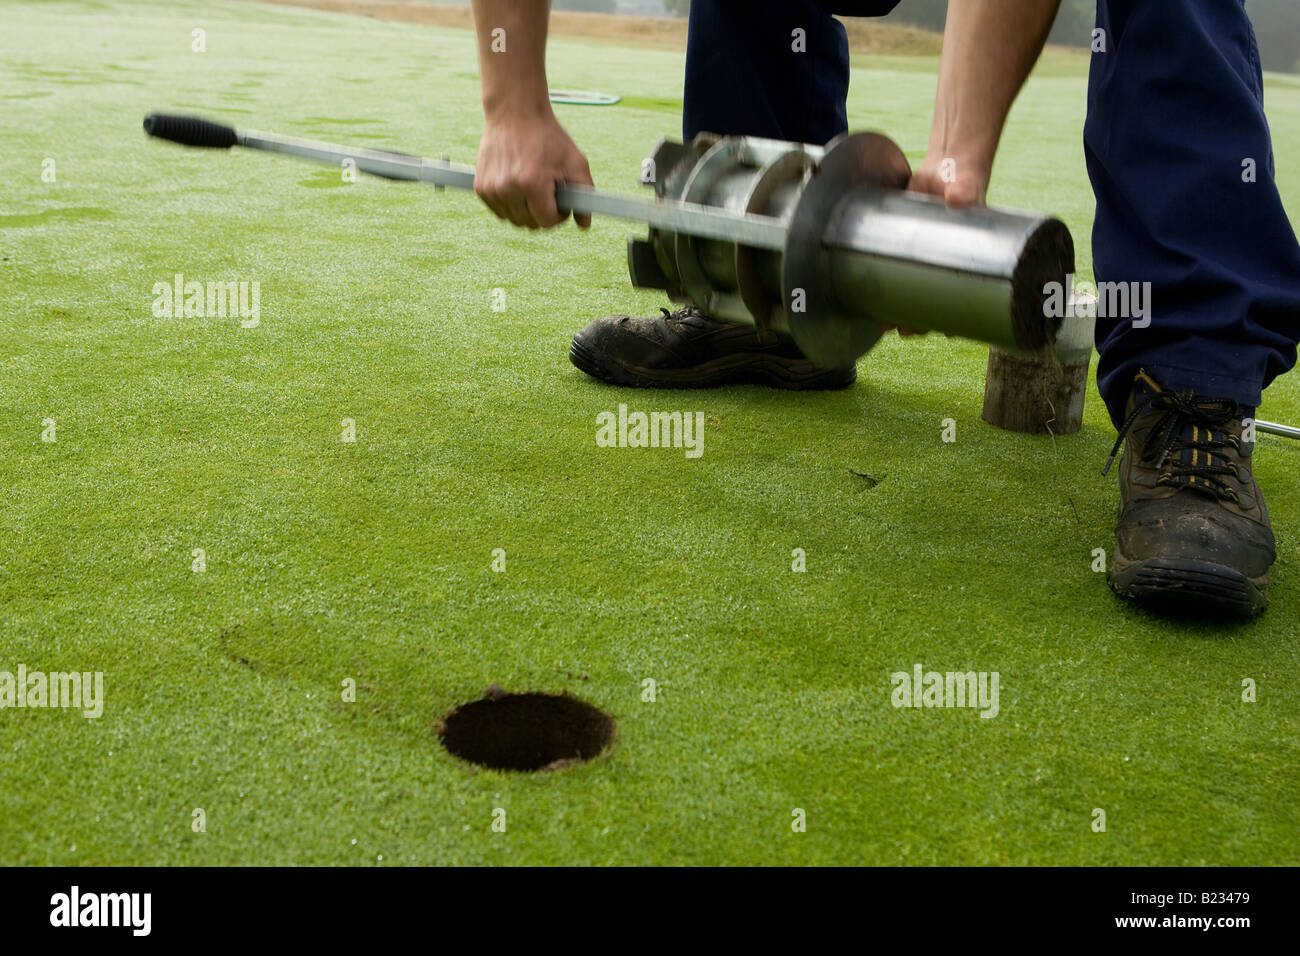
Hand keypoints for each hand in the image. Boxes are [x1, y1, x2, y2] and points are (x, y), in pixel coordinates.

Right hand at [474, 110, 593, 229]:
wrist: (514, 112)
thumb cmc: (548, 136)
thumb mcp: (575, 161)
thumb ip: (585, 193)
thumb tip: (585, 225)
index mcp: (531, 184)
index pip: (547, 222)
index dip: (558, 215)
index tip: (560, 201)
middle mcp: (507, 189)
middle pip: (530, 224)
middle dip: (542, 212)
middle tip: (547, 191)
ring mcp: (491, 189)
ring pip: (514, 220)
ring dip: (525, 210)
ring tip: (532, 186)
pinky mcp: (480, 188)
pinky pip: (500, 212)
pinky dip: (510, 204)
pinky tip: (517, 185)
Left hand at [878, 155, 988, 338]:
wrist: (946, 169)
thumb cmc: (962, 182)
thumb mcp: (967, 187)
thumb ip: (966, 191)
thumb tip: (957, 197)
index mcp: (961, 257)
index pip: (958, 295)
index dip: (952, 315)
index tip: (945, 331)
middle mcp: (941, 262)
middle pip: (931, 301)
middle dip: (918, 320)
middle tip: (903, 330)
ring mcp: (920, 255)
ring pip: (909, 291)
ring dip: (897, 308)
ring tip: (882, 322)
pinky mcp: (901, 244)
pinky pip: (892, 269)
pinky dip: (882, 283)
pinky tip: (867, 299)